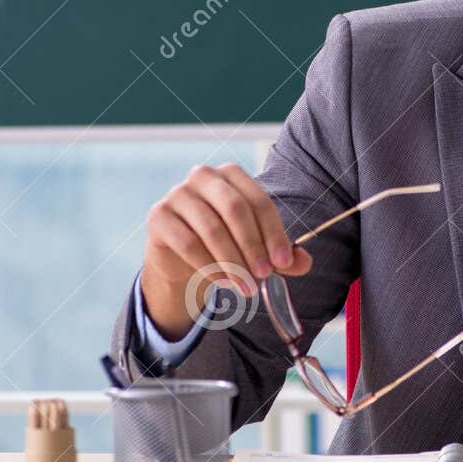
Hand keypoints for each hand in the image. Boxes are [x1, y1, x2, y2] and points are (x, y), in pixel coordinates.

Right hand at [141, 164, 310, 339]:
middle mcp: (203, 176)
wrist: (179, 257)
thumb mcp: (255, 248)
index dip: (273, 233)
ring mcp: (178, 193)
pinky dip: (209, 266)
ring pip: (211, 227)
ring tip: (246, 286)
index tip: (283, 263)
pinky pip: (187, 242)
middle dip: (253, 245)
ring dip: (232, 261)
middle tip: (264, 275)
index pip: (258, 201)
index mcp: (231, 175)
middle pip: (235, 208)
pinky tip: (223, 283)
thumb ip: (280, 254)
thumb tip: (304, 262)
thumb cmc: (223, 244)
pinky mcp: (159, 215)